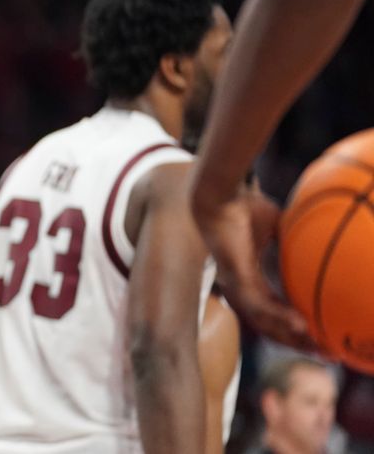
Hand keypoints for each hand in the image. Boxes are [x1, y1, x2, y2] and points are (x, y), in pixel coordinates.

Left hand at [192, 187, 315, 350]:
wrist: (219, 194)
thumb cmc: (243, 206)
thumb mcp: (278, 226)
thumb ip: (295, 239)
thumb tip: (322, 238)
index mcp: (249, 281)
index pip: (274, 314)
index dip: (296, 330)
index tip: (323, 339)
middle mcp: (240, 289)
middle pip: (270, 327)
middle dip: (299, 343)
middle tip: (328, 355)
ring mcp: (235, 286)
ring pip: (263, 323)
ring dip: (291, 337)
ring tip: (319, 347)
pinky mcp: (234, 277)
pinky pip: (257, 303)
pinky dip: (278, 316)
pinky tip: (300, 324)